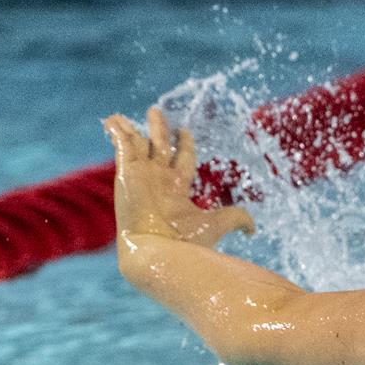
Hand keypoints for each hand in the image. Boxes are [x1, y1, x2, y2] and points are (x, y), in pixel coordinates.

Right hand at [103, 105, 254, 245]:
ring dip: (130, 129)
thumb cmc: (187, 241)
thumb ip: (236, 218)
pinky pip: (120, 146)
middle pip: (158, 146)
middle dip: (158, 129)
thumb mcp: (217, 223)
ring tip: (121, 116)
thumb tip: (252, 229)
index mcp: (177, 189)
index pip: (182, 159)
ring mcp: (141, 176)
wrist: (159, 251)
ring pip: (135, 144)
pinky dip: (117, 132)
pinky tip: (112, 121)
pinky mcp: (126, 173)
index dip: (184, 143)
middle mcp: (158, 180)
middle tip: (156, 112)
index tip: (184, 130)